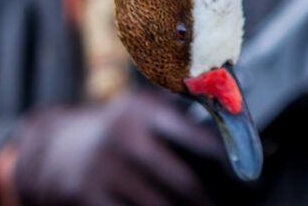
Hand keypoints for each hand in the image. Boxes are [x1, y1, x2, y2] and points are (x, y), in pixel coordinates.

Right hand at [0, 89, 226, 205]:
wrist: (56, 149)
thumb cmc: (119, 130)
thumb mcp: (144, 110)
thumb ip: (181, 115)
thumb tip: (235, 121)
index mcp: (144, 110)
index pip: (196, 137)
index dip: (227, 160)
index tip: (250, 177)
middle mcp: (124, 138)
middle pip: (184, 182)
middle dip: (211, 201)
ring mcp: (105, 170)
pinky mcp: (89, 197)